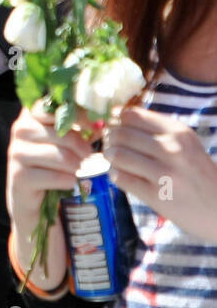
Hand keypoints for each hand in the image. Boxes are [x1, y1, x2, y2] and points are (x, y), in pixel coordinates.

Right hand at [6, 106, 94, 288]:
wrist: (34, 203)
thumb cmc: (54, 166)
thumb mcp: (64, 141)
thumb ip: (78, 125)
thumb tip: (108, 115)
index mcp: (30, 115)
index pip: (51, 102)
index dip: (77, 112)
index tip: (97, 125)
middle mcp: (19, 131)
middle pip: (57, 129)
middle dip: (80, 142)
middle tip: (90, 154)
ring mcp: (16, 154)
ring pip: (58, 154)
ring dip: (76, 164)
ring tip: (81, 170)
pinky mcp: (19, 178)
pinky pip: (53, 176)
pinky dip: (67, 180)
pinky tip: (69, 183)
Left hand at [104, 106, 216, 241]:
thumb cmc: (197, 174)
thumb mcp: (186, 145)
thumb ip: (154, 129)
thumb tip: (117, 112)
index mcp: (178, 132)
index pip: (132, 116)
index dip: (118, 122)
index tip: (118, 129)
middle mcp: (172, 149)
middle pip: (121, 134)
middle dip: (110, 140)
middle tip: (112, 147)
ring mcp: (164, 173)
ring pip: (117, 155)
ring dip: (110, 157)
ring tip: (116, 162)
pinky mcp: (156, 195)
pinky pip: (121, 178)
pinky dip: (116, 175)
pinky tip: (124, 177)